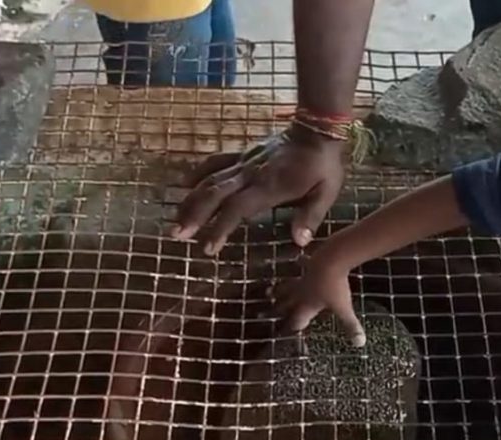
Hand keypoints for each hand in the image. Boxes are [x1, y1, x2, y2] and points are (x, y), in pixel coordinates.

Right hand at [171, 127, 346, 255]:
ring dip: (190, 199)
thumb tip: (300, 242)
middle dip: (194, 214)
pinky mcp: (242, 154)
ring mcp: (243, 162)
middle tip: (177, 234)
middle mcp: (250, 174)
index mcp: (269, 187)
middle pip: (215, 194)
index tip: (208, 248)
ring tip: (175, 219)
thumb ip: (310, 217)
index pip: (237, 209)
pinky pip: (216, 162)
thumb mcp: (325, 193)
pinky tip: (184, 184)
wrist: (316, 129)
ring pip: (210, 179)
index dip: (220, 228)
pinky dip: (198, 172)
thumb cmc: (322, 166)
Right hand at [269, 256, 365, 346]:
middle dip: (279, 308)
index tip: (292, 329)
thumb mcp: (344, 308)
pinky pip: (302, 264)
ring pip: (288, 285)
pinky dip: (299, 263)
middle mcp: (301, 292)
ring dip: (280, 289)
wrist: (332, 259)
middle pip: (286, 303)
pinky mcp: (310, 262)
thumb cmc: (336, 286)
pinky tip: (297, 260)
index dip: (295, 326)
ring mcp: (304, 277)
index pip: (297, 320)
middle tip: (269, 312)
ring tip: (269, 291)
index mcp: (307, 305)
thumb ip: (351, 326)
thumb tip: (359, 343)